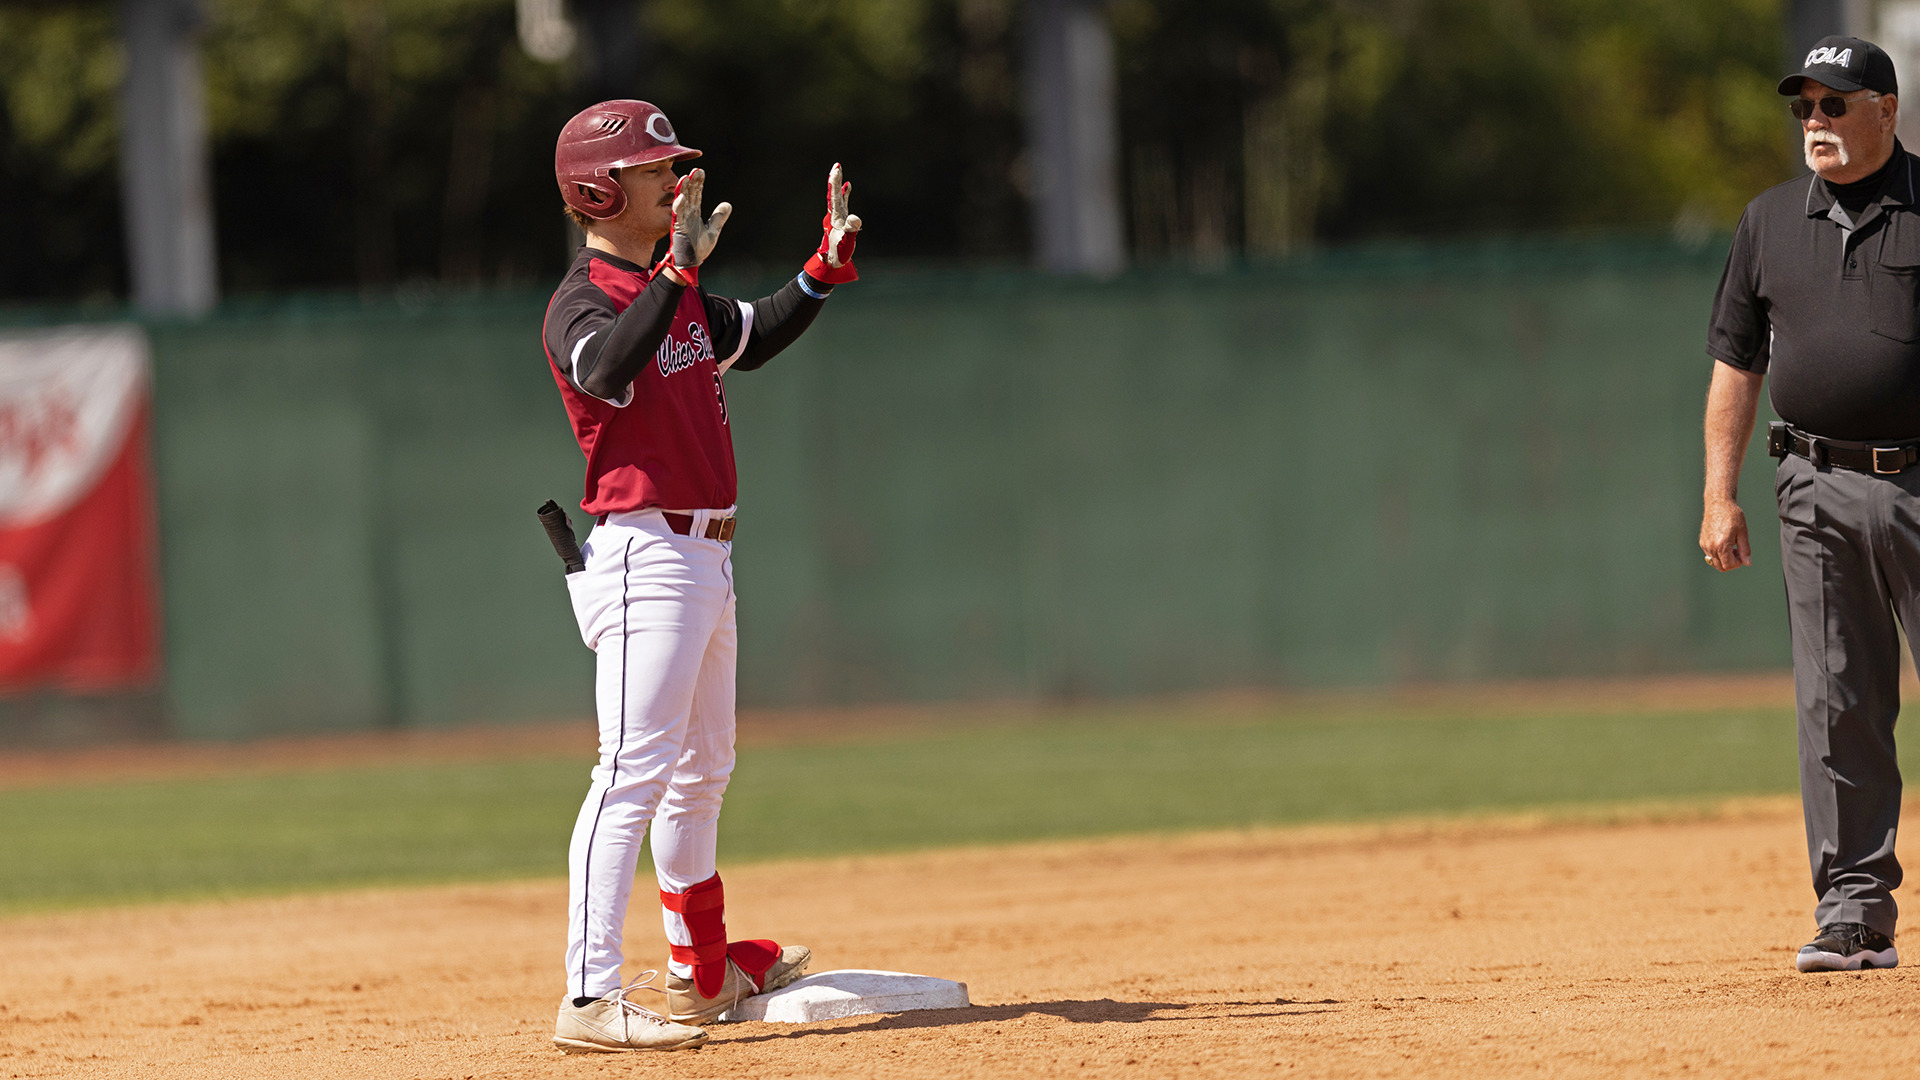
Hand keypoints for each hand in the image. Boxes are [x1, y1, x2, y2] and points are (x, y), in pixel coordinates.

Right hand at [668, 169, 730, 284]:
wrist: (691, 262)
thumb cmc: (699, 248)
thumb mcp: (713, 231)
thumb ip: (719, 218)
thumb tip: (728, 204)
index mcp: (694, 213)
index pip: (696, 194)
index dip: (698, 183)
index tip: (700, 171)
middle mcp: (687, 214)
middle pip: (690, 195)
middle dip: (692, 183)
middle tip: (695, 170)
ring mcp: (682, 221)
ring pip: (682, 202)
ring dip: (683, 191)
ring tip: (685, 178)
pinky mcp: (678, 229)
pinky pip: (677, 216)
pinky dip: (679, 207)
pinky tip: (681, 198)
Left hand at [803, 162, 862, 283]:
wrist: (833, 262)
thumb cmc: (839, 253)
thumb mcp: (847, 242)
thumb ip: (851, 230)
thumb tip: (855, 218)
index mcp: (835, 218)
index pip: (835, 197)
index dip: (836, 183)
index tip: (836, 170)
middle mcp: (835, 215)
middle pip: (834, 194)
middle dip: (835, 179)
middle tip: (837, 165)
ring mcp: (838, 217)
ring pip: (838, 196)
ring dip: (839, 184)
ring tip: (839, 171)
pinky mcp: (841, 220)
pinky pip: (843, 202)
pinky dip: (845, 194)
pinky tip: (848, 186)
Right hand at [1700, 496, 1751, 570]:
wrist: (1718, 504)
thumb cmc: (1732, 516)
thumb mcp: (1743, 532)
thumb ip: (1745, 549)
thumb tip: (1747, 563)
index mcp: (1721, 545)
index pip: (1728, 565)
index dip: (1738, 564)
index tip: (1742, 555)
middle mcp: (1711, 546)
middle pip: (1720, 567)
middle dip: (1731, 563)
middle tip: (1738, 552)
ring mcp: (1705, 544)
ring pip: (1714, 561)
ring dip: (1724, 559)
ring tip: (1731, 547)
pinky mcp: (1702, 541)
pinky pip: (1710, 554)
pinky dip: (1718, 553)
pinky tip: (1724, 542)